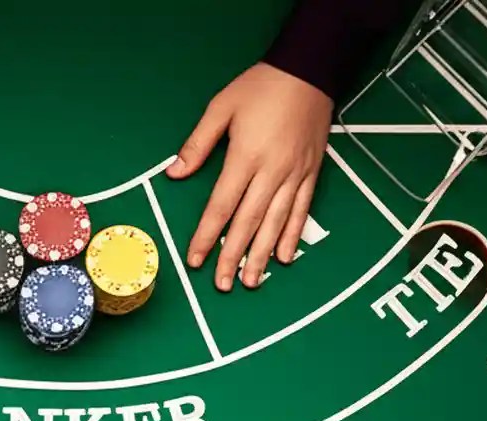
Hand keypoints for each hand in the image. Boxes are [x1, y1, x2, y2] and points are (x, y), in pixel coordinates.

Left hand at [167, 63, 331, 290]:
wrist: (308, 71)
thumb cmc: (260, 87)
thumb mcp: (221, 107)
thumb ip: (198, 144)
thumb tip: (174, 174)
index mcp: (245, 157)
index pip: (221, 206)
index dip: (208, 236)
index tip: (196, 259)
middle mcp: (271, 172)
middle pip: (248, 222)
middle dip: (233, 255)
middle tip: (223, 284)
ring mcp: (294, 174)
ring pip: (275, 223)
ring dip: (262, 254)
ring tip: (251, 280)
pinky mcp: (312, 173)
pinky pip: (302, 210)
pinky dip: (292, 235)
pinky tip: (284, 257)